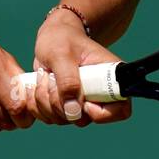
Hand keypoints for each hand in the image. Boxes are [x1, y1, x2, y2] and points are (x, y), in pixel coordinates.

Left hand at [26, 11, 132, 126]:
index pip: (121, 110)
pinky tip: (38, 83)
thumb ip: (68, 81)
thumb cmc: (62, 40)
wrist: (52, 39)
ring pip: (62, 119)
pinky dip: (37, 103)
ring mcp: (80, 105)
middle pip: (82, 119)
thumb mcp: (62, 55)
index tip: (81, 99)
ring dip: (45, 99)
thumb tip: (73, 111)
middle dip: (60, 101)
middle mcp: (98, 96)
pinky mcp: (64, 108)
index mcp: (110, 78)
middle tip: (52, 76)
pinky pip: (48, 118)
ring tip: (45, 74)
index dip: (101, 113)